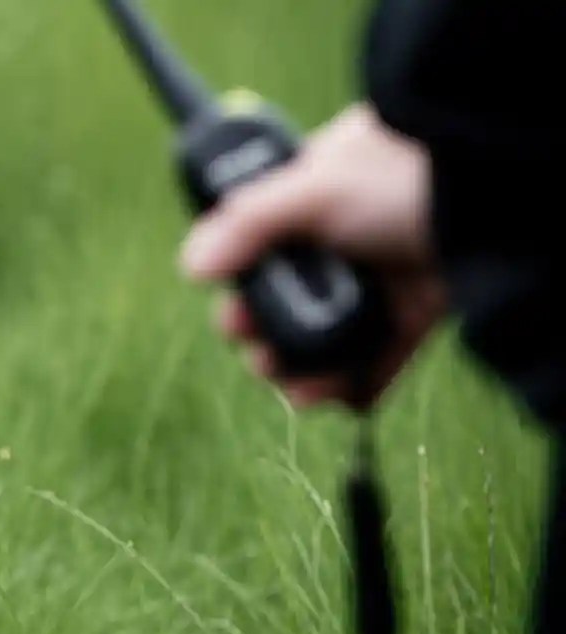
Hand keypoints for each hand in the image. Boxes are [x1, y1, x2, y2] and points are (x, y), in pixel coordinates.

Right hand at [180, 103, 446, 408]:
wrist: (507, 191)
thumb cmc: (407, 169)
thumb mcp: (315, 188)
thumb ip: (248, 224)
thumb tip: (190, 266)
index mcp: (311, 197)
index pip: (261, 248)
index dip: (244, 290)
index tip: (234, 318)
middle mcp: (344, 237)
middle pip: (292, 301)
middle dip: (270, 338)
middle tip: (262, 359)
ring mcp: (383, 274)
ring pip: (333, 334)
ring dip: (310, 370)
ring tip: (302, 392)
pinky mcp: (423, 309)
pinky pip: (385, 356)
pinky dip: (362, 382)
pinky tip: (342, 401)